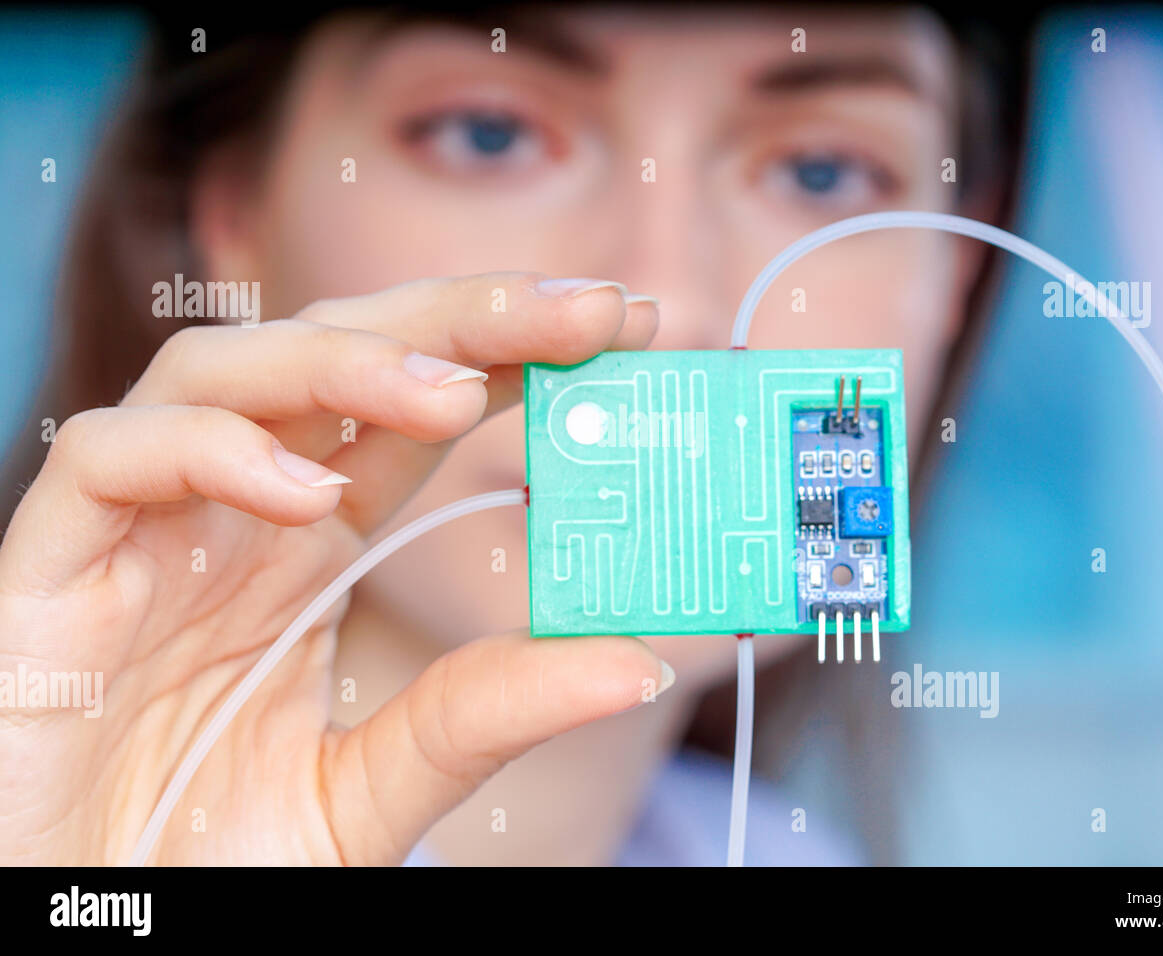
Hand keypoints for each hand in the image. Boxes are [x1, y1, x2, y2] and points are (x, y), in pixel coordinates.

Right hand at [0, 274, 667, 863]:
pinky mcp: (51, 570)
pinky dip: (209, 451)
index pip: (419, 405)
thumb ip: (482, 714)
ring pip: (225, 368)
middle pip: (342, 350)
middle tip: (587, 311)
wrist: (88, 932)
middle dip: (465, 316)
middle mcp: (234, 510)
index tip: (625, 324)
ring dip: (346, 360)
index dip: (515, 351)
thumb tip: (637, 665)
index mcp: (314, 541)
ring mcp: (144, 528)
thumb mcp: (376, 785)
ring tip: (456, 394)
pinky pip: (111, 458)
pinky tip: (305, 494)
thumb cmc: (210, 857)